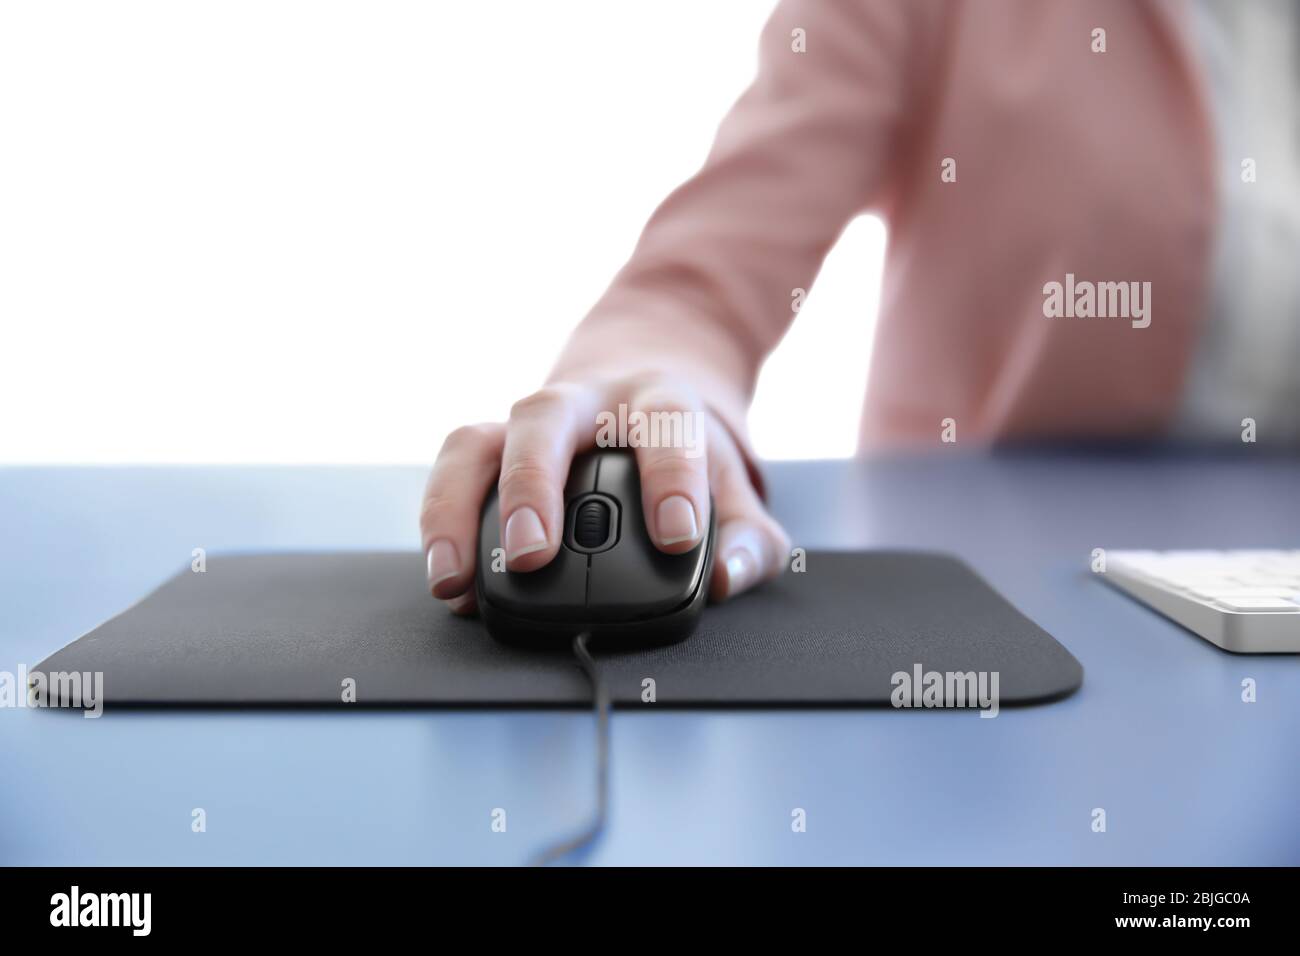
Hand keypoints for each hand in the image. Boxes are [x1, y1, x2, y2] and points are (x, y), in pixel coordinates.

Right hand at [419, 374, 789, 614]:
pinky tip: (450, 582)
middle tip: (534, 556)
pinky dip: (440, 525)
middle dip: (533, 485)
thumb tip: (729, 577)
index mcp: (657, 400)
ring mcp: (526, 423)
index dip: (673, 476)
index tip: (677, 535)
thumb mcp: (732, 490)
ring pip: (476, 442)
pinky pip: (450, 473)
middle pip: (545, 418)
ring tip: (456, 581)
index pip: (666, 423)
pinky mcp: (487, 449)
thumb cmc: (684, 453)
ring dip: (457, 509)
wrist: (638, 400)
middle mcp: (583, 401)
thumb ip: (749, 540)